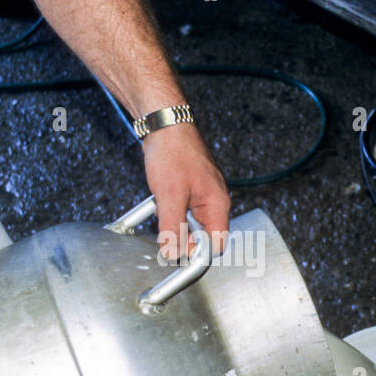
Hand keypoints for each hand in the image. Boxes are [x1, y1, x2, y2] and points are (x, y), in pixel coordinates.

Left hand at [142, 123, 230, 259]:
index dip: (197, 253)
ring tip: (160, 208)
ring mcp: (201, 195)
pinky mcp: (189, 188)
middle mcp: (214, 201)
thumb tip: (173, 254)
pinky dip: (168, 210)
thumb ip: (172, 228)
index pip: (216, 244)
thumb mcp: (170, 196)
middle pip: (202, 236)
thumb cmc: (173, 151)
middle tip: (164, 232)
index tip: (177, 253)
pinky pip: (181, 210)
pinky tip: (157, 200)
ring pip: (189, 224)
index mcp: (217, 204)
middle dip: (182, 238)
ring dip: (173, 222)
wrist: (164, 122)